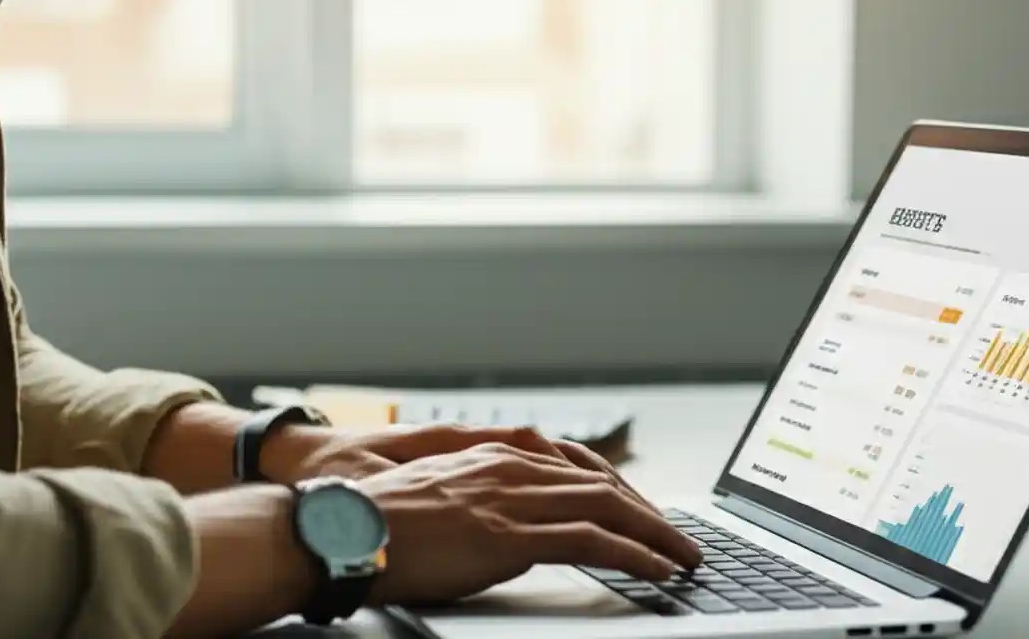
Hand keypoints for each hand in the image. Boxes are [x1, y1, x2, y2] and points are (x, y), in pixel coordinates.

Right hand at [356, 442, 702, 605]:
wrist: (344, 531)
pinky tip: (656, 570)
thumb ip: (482, 501)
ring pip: (607, 508)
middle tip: (679, 538)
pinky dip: (634, 555)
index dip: (620, 491)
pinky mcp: (510, 535)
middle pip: (602, 484)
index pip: (576, 468)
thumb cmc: (379, 522)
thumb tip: (511, 529)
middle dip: (648, 513)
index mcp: (495, 458)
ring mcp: (513, 500)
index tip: (643, 514)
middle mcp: (511, 469)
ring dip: (655, 534)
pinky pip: (591, 542)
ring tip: (684, 557)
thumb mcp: (439, 497)